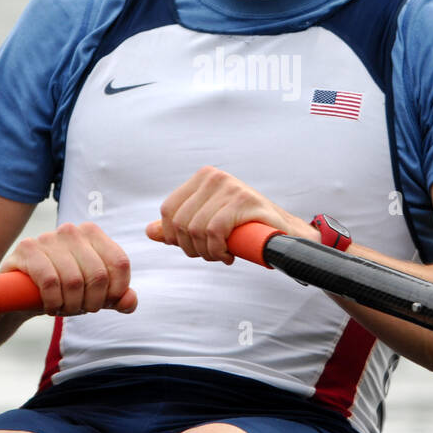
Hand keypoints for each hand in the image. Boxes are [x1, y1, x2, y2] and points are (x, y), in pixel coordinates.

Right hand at [0, 222, 135, 316]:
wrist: (19, 293)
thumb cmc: (62, 290)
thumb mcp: (93, 294)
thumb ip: (116, 297)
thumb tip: (130, 300)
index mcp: (93, 233)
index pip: (120, 263)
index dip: (116, 290)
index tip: (103, 303)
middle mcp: (72, 230)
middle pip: (98, 274)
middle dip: (92, 302)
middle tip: (80, 309)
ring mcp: (48, 237)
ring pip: (74, 280)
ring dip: (70, 305)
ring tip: (63, 309)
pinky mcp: (27, 248)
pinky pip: (50, 281)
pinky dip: (53, 301)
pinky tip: (50, 307)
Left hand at [145, 166, 315, 262]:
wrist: (283, 233)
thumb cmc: (244, 228)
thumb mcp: (206, 224)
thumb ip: (178, 227)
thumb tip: (149, 231)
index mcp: (202, 178)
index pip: (168, 210)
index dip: (174, 236)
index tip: (194, 248)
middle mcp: (214, 177)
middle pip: (181, 222)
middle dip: (192, 248)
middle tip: (211, 255)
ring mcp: (229, 186)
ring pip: (196, 229)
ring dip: (207, 252)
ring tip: (221, 254)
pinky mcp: (243, 200)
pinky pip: (214, 231)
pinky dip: (217, 250)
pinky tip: (229, 254)